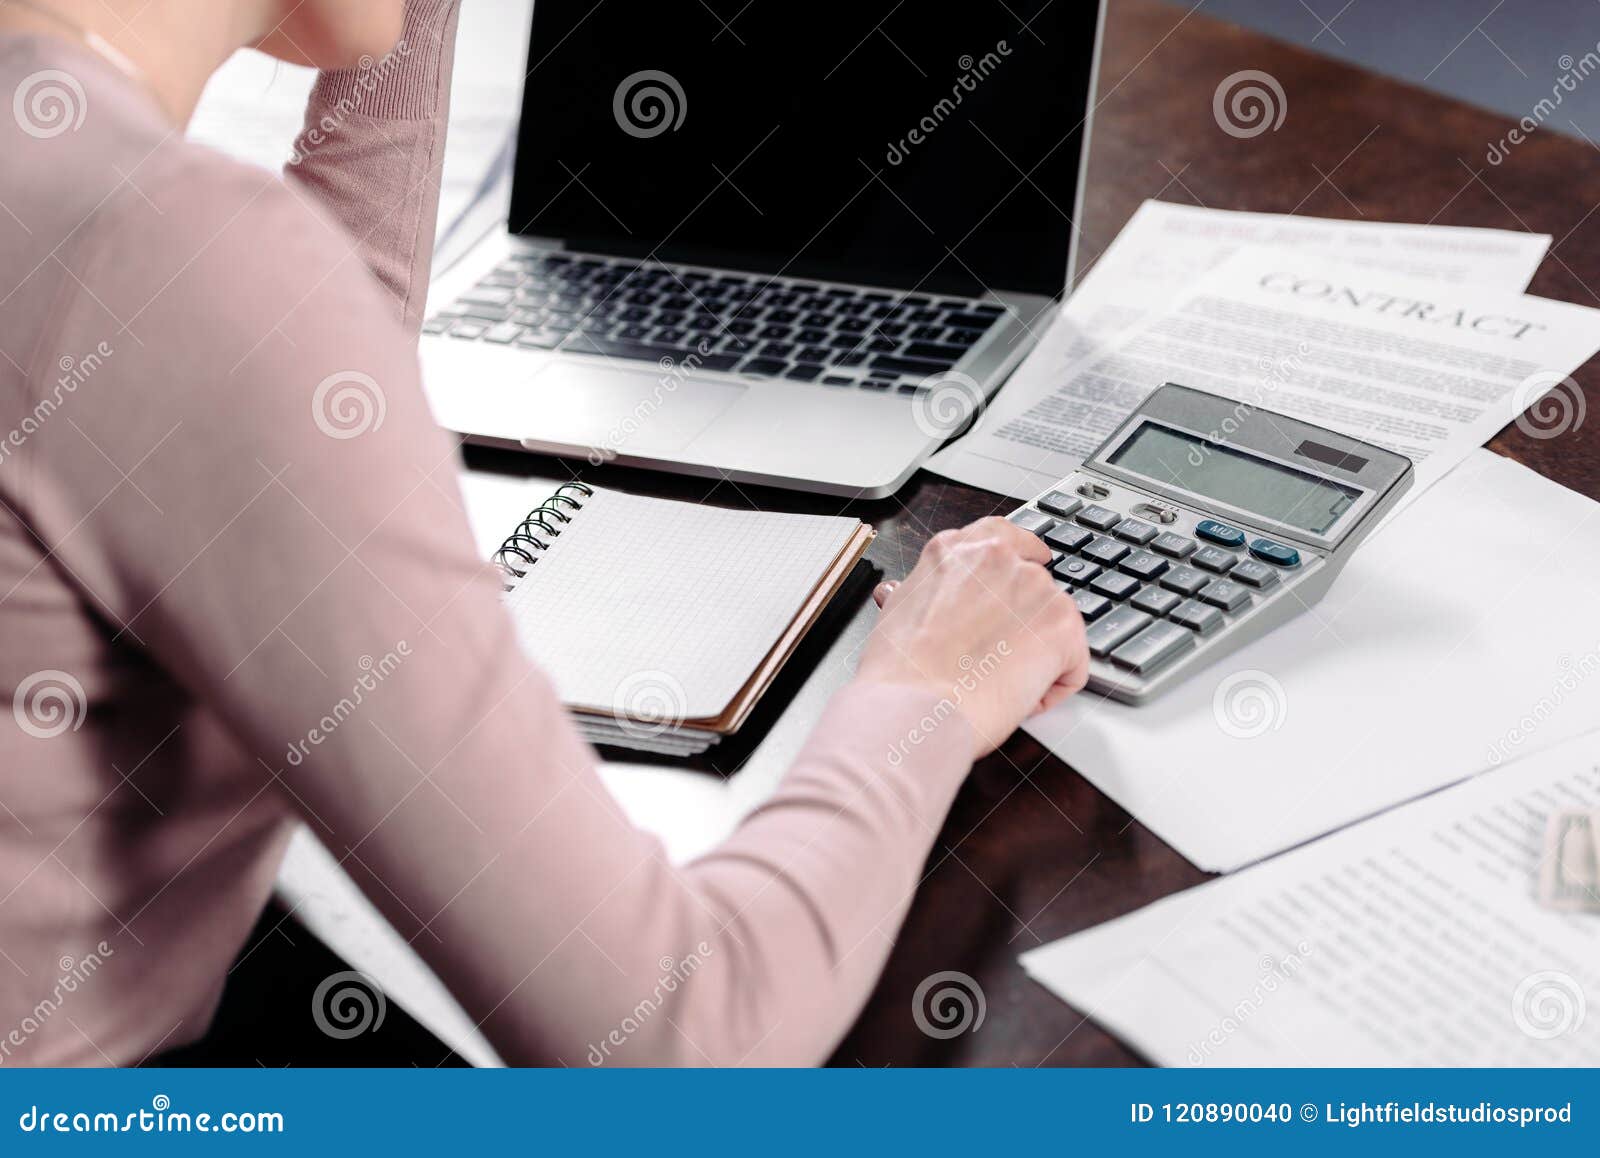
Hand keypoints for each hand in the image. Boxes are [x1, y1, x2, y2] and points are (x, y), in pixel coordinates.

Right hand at [857, 517, 1089, 758]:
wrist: (914, 707)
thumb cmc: (899, 673)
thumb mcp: (900, 611)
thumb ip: (931, 595)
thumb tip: (929, 601)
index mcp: (956, 550)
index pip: (1003, 537)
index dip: (1022, 553)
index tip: (1033, 560)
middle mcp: (997, 557)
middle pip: (1035, 586)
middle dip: (1024, 623)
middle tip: (996, 659)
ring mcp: (1034, 587)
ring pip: (1055, 626)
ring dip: (1037, 656)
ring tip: (997, 683)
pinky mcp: (1062, 624)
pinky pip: (1073, 663)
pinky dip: (1053, 687)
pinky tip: (1018, 698)